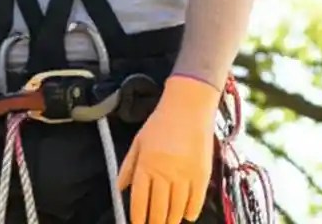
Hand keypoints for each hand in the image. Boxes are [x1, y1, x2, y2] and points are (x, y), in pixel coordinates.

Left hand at [117, 75, 220, 223]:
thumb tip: (119, 188)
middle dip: (155, 223)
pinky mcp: (202, 174)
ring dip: (171, 220)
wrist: (188, 108)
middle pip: (159, 209)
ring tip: (167, 223)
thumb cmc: (160, 123)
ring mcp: (185, 175)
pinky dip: (191, 211)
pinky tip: (186, 216)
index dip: (138, 218)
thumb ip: (129, 166)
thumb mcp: (138, 142)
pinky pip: (196, 200)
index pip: (140, 201)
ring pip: (177, 209)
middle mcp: (165, 173)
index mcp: (147, 165)